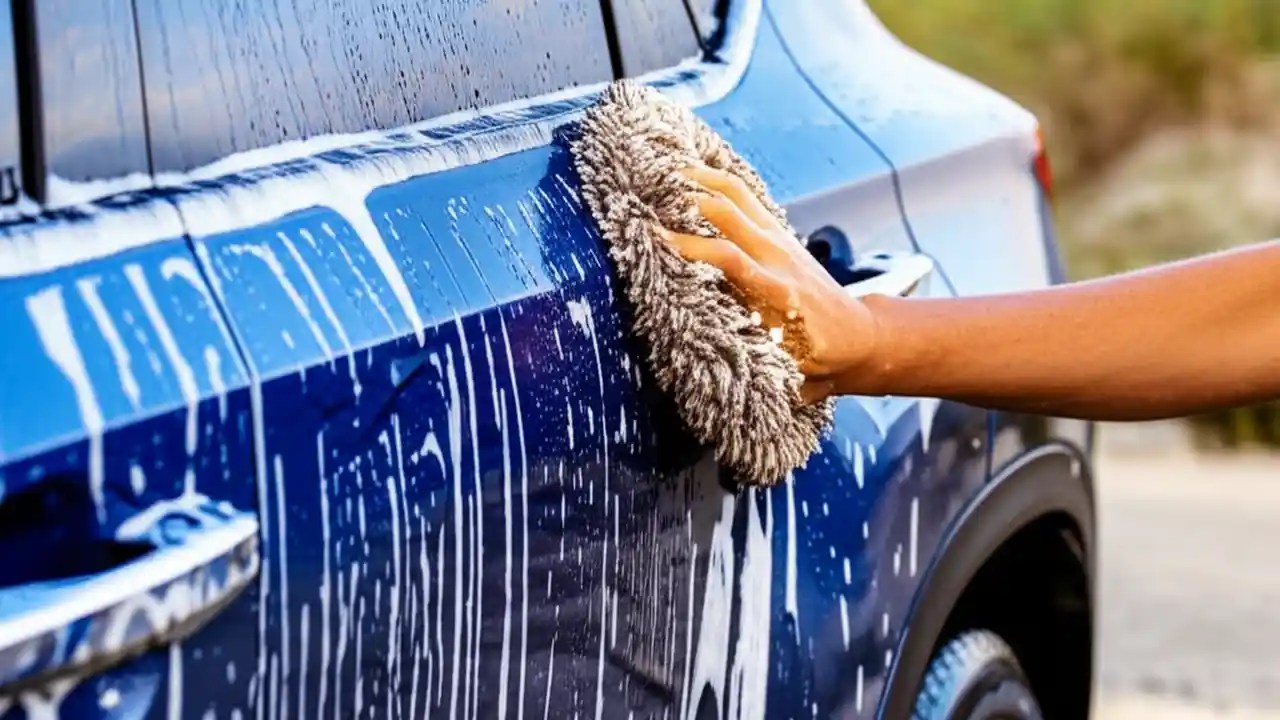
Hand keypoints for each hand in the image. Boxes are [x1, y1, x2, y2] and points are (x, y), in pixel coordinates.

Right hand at [663, 165, 881, 402]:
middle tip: (650, 193)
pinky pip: (747, 198)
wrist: (860, 335)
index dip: (692, 246)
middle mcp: (779, 258)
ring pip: (738, 195)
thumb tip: (713, 355)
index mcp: (779, 292)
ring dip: (704, 179)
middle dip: (689, 200)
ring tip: (668, 170)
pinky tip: (695, 175)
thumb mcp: (789, 368)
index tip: (657, 239)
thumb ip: (755, 357)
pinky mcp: (781, 233)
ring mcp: (781, 240)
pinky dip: (719, 181)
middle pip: (728, 213)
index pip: (730, 258)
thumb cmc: (819, 358)